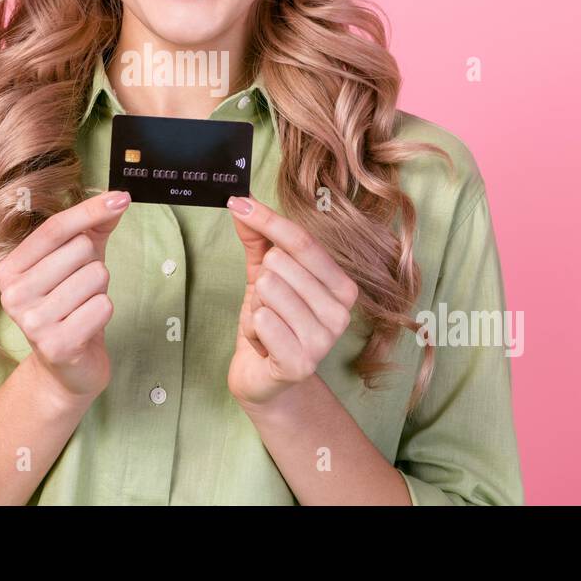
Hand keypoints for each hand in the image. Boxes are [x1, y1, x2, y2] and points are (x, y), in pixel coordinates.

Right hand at [0, 189, 130, 403]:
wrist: (67, 365)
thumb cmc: (70, 304)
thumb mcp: (78, 261)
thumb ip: (93, 227)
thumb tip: (117, 199)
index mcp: (9, 269)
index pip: (54, 229)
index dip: (90, 210)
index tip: (121, 198)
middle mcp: (13, 295)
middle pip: (80, 249)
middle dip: (93, 265)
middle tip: (79, 291)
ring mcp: (32, 322)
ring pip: (96, 276)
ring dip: (100, 291)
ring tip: (82, 308)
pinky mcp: (56, 345)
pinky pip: (102, 306)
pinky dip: (104, 312)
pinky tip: (88, 326)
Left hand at [225, 195, 360, 409]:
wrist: (264, 378)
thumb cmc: (271, 323)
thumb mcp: (264, 275)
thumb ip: (258, 238)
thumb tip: (242, 202)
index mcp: (341, 286)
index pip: (301, 241)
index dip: (267, 220)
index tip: (238, 203)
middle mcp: (341, 312)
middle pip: (280, 263)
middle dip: (261, 283)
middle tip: (269, 308)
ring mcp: (324, 340)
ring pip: (267, 289)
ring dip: (256, 307)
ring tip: (267, 326)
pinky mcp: (301, 363)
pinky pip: (262, 319)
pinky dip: (253, 327)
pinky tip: (264, 343)